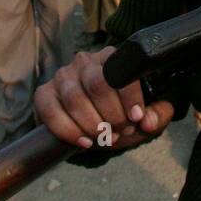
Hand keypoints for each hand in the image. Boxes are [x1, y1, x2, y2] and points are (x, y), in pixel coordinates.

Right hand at [34, 46, 175, 149]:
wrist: (94, 126)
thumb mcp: (144, 115)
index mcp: (112, 58)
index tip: (136, 118)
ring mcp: (62, 76)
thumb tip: (149, 121)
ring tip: (105, 137)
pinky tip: (84, 142)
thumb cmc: (121, 114)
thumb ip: (156, 115)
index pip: (121, 72)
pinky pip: (51, 112)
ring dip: (92, 124)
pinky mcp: (44, 93)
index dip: (129, 97)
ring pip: (75, 99)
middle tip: (120, 131)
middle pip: (98, 85)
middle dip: (112, 114)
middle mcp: (85, 61)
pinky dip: (69, 131)